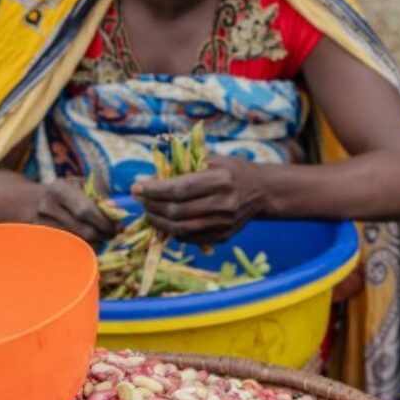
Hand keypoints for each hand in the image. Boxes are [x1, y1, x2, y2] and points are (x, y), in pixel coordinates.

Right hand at [31, 178, 120, 244]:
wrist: (32, 202)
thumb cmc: (65, 192)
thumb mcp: (81, 184)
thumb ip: (100, 195)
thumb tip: (115, 209)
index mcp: (59, 189)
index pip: (85, 210)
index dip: (104, 222)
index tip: (118, 227)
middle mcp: (47, 207)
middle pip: (82, 230)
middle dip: (103, 235)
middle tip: (113, 234)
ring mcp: (41, 225)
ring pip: (77, 244)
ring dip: (95, 243)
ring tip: (102, 237)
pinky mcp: (41, 240)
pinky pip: (68, 250)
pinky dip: (83, 248)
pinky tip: (89, 243)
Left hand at [134, 156, 264, 243]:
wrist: (261, 191)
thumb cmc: (233, 171)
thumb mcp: (213, 160)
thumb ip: (184, 168)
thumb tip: (150, 178)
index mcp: (221, 181)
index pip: (180, 188)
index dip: (154, 190)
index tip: (137, 186)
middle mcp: (224, 204)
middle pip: (177, 211)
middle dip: (152, 205)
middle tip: (139, 199)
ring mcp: (223, 224)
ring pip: (181, 229)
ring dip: (158, 221)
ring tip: (148, 211)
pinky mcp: (223, 236)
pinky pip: (190, 239)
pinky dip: (172, 231)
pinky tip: (164, 221)